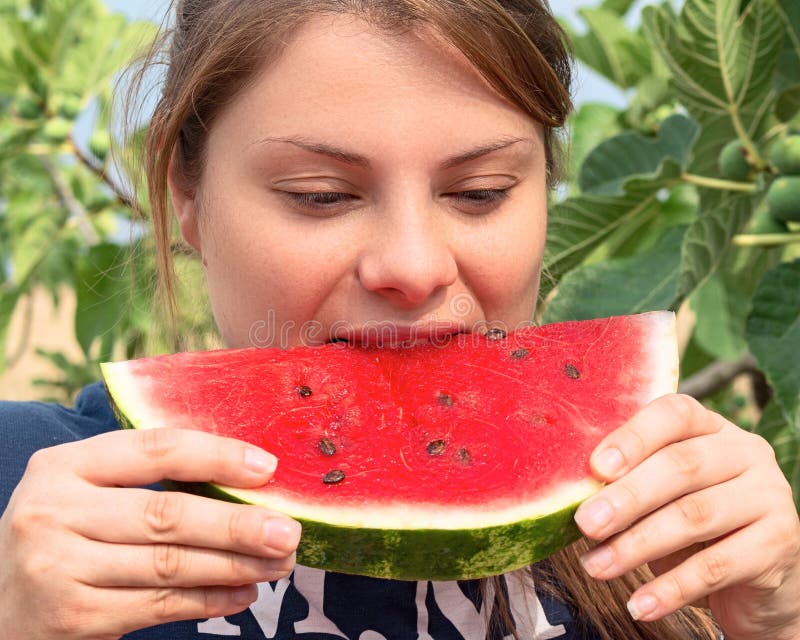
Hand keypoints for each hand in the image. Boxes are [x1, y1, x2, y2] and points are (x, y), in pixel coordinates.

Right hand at [0, 428, 299, 638]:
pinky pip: (159, 605)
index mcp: (65, 466)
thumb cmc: (60, 532)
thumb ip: (143, 477)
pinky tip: (243, 593)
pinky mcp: (72, 618)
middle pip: (168, 515)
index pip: (156, 449)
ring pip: (170, 565)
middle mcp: (55, 512)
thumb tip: (245, 474)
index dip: (218, 456)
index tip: (269, 469)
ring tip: (279, 564)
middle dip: (238, 526)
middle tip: (290, 532)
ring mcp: (58, 568)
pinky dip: (208, 600)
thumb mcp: (82, 489)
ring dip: (235, 566)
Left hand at [574, 394, 799, 639]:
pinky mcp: (781, 543)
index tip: (595, 466)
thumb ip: (629, 481)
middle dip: (626, 497)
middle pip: (681, 467)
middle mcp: (746, 451)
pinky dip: (671, 588)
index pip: (674, 414)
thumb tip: (570, 492)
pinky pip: (717, 566)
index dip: (633, 437)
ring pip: (694, 516)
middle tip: (585, 524)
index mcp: (711, 427)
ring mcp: (769, 494)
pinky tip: (639, 604)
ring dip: (637, 545)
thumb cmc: (693, 525)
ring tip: (597, 567)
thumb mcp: (662, 494)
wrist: (758, 580)